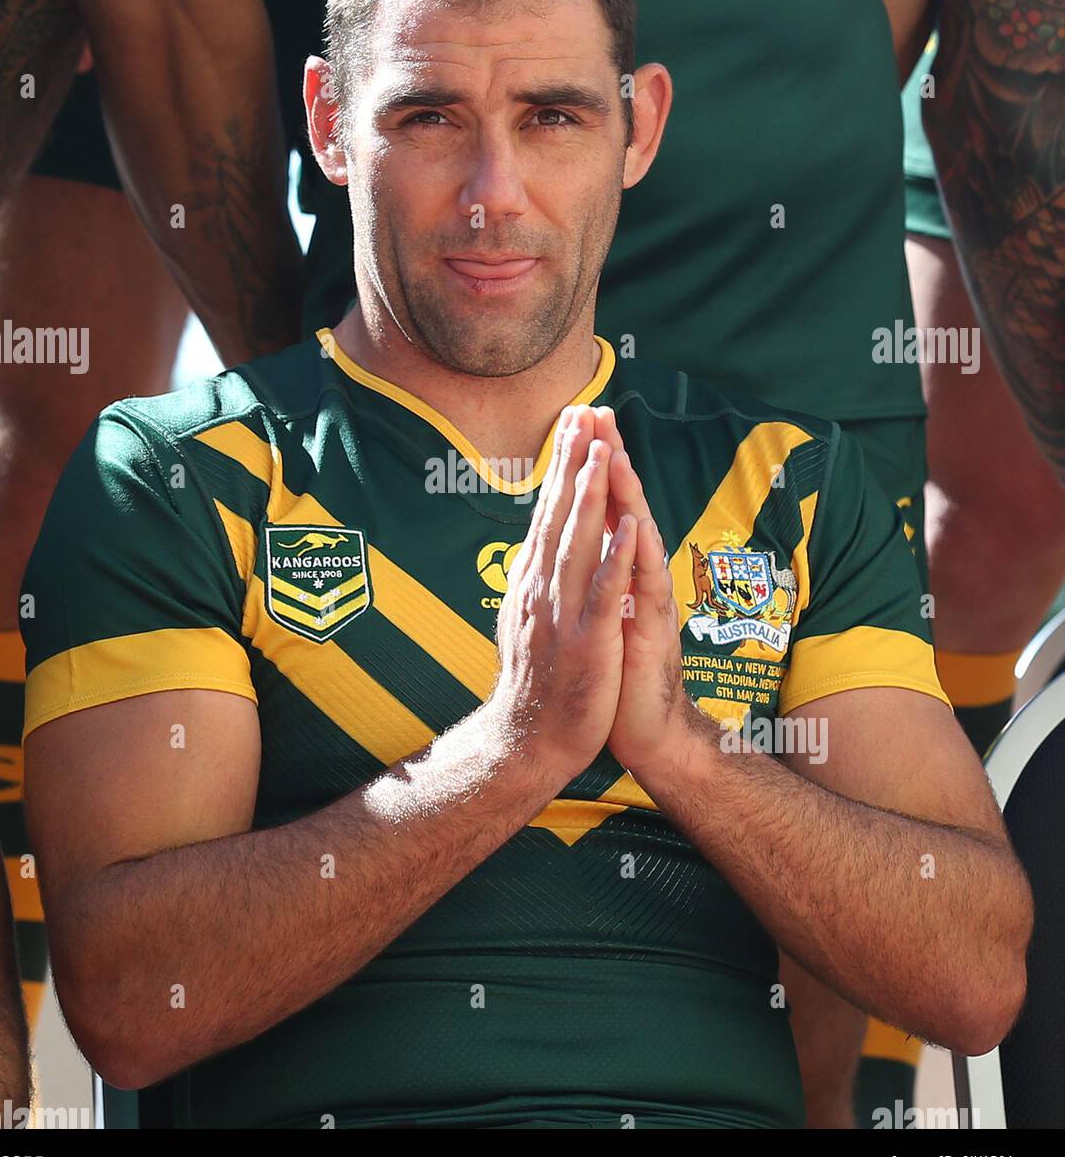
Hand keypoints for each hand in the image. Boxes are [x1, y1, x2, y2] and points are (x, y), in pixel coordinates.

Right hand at [487, 404, 637, 783]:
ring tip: (602, 453)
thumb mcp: (527, 618)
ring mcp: (563, 613)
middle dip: (574, 463)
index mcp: (533, 580)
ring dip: (591, 497)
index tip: (573, 424)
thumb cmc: (536, 683)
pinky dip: (617, 559)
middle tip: (584, 414)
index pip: (549, 511)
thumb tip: (534, 544)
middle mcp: (543, 587)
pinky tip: (629, 528)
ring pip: (579, 544)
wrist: (528, 742)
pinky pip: (605, 594)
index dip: (562, 466)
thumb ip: (533, 578)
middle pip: (560, 515)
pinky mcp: (589, 642)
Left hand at [589, 409, 713, 788]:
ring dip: (626, 495)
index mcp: (615, 573)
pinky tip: (635, 527)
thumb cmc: (618, 674)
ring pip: (637, 538)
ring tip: (614, 452)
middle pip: (622, 509)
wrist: (647, 731)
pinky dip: (637, 557)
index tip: (575, 422)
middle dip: (608, 460)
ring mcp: (648, 602)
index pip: (600, 508)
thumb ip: (595, 575)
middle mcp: (635, 579)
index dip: (588, 466)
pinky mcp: (653, 632)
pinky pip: (645, 588)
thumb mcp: (598, 615)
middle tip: (597, 413)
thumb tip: (577, 538)